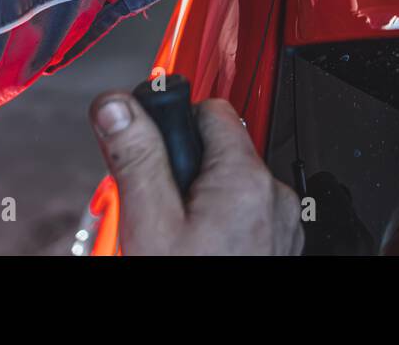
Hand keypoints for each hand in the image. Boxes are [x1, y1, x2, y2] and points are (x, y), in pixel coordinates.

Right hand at [89, 92, 302, 254]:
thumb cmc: (188, 291)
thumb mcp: (149, 224)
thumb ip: (135, 158)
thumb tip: (116, 106)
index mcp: (245, 179)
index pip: (211, 110)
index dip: (173, 124)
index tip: (147, 146)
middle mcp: (273, 196)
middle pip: (219, 150)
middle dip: (181, 170)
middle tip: (153, 209)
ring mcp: (281, 224)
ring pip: (230, 187)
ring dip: (198, 201)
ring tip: (173, 240)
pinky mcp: (279, 247)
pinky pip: (245, 217)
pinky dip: (219, 226)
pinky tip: (196, 253)